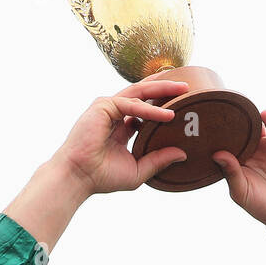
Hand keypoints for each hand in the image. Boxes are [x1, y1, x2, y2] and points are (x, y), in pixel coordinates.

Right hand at [53, 79, 188, 194]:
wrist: (79, 177)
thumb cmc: (102, 177)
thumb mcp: (138, 170)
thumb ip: (158, 160)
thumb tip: (182, 154)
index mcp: (121, 126)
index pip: (144, 108)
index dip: (162, 103)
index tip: (183, 103)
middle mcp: (114, 113)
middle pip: (144, 94)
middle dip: (165, 88)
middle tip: (187, 87)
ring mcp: (108, 107)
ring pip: (139, 92)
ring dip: (162, 89)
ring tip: (183, 89)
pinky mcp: (103, 107)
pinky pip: (131, 104)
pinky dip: (150, 109)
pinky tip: (167, 115)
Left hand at [211, 110, 265, 228]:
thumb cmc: (262, 206)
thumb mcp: (241, 192)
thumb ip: (231, 173)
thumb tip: (217, 154)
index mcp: (235, 163)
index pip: (222, 144)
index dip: (214, 136)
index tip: (202, 125)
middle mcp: (249, 152)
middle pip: (237, 131)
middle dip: (229, 120)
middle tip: (218, 107)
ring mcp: (265, 146)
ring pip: (255, 126)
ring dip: (249, 116)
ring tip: (240, 105)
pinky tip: (264, 114)